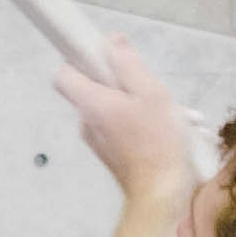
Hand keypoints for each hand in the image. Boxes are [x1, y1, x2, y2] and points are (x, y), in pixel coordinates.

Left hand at [50, 31, 196, 212]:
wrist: (163, 195)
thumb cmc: (159, 141)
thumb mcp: (151, 93)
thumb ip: (127, 64)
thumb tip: (110, 41)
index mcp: (91, 104)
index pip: (63, 75)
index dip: (78, 61)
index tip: (104, 58)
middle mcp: (87, 123)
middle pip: (93, 90)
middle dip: (121, 84)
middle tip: (151, 89)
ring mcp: (98, 141)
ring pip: (112, 109)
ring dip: (138, 105)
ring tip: (172, 113)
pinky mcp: (112, 155)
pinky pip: (121, 128)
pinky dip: (141, 124)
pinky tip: (171, 130)